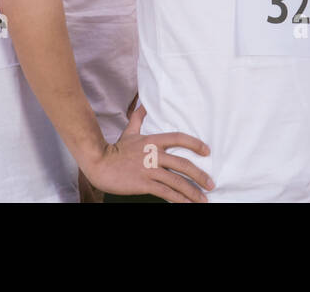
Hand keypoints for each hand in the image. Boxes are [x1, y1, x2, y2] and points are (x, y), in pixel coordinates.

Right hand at [83, 104, 214, 202]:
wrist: (98, 163)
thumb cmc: (115, 150)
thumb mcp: (129, 131)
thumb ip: (139, 118)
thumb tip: (143, 103)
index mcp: (153, 140)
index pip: (179, 138)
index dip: (195, 144)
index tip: (207, 151)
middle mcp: (154, 154)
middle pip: (183, 164)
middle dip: (200, 175)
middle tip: (211, 184)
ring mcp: (149, 170)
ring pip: (177, 181)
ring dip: (193, 192)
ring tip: (204, 200)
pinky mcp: (144, 184)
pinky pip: (166, 193)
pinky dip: (179, 199)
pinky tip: (187, 204)